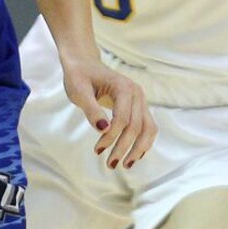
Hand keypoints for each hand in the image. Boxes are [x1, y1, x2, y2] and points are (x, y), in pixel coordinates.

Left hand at [60, 52, 155, 167]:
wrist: (84, 64)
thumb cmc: (79, 76)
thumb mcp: (79, 92)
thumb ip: (91, 110)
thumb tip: (103, 129)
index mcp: (124, 87)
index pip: (123, 119)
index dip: (111, 137)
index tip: (97, 150)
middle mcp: (137, 93)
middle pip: (137, 126)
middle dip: (124, 148)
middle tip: (111, 165)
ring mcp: (140, 100)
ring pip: (148, 128)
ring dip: (139, 149)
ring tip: (125, 165)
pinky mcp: (139, 107)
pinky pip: (147, 127)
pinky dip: (143, 142)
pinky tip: (132, 155)